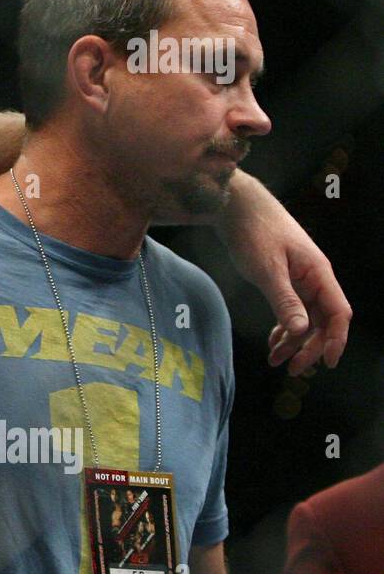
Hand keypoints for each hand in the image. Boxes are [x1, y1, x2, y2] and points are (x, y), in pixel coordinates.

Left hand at [220, 175, 350, 374]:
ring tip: (275, 361)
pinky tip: (272, 342)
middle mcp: (314, 277)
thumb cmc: (254, 230)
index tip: (327, 363)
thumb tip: (302, 331)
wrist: (235, 205)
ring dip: (294, 340)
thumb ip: (284, 300)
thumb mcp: (266, 268)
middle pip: (322, 320)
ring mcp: (299, 278)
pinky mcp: (283, 278)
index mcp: (318, 273)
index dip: (336, 339)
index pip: (338, 313)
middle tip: (292, 368)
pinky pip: (291, 309)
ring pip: (305, 317)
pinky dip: (284, 327)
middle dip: (310, 346)